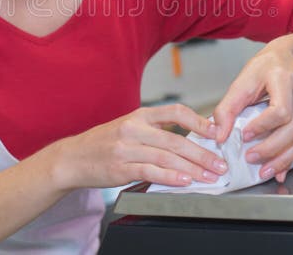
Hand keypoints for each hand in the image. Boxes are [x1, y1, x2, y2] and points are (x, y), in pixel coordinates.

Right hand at [49, 104, 228, 189]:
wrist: (73, 158)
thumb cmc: (104, 143)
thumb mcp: (129, 127)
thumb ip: (156, 130)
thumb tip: (190, 138)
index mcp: (139, 115)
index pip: (175, 112)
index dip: (199, 122)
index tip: (216, 132)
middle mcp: (134, 128)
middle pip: (176, 140)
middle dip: (202, 153)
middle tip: (219, 164)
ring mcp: (126, 148)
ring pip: (166, 157)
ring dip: (192, 169)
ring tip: (209, 176)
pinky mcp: (120, 168)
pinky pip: (150, 171)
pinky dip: (170, 177)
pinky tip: (184, 181)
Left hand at [212, 39, 292, 182]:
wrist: (290, 57)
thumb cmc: (265, 68)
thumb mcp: (242, 81)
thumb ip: (228, 108)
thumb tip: (220, 136)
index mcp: (283, 78)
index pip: (280, 110)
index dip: (263, 127)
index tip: (245, 136)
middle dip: (272, 149)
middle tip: (251, 159)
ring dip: (284, 158)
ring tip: (265, 171)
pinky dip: (292, 156)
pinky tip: (279, 168)